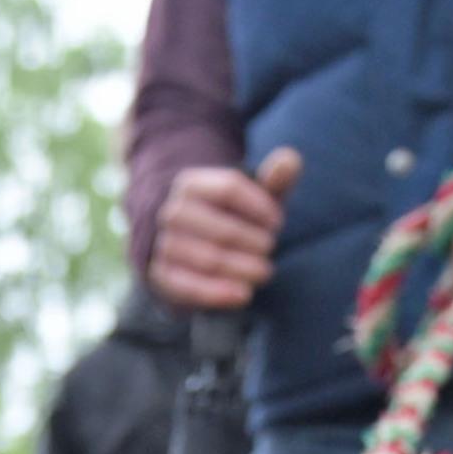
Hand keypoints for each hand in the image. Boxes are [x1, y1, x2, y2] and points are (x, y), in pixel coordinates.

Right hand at [148, 148, 301, 310]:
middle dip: (255, 243)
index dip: (260, 207)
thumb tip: (291, 159)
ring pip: (209, 259)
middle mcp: (171, 212)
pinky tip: (244, 294)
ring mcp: (164, 244)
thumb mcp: (254, 199)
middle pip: (223, 230)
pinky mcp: (161, 276)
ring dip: (244, 269)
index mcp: (191, 184)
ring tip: (264, 271)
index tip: (277, 223)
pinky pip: (189, 287)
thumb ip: (274, 180)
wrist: (191, 250)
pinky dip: (219, 293)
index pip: (229, 189)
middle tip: (270, 249)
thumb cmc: (232, 219)